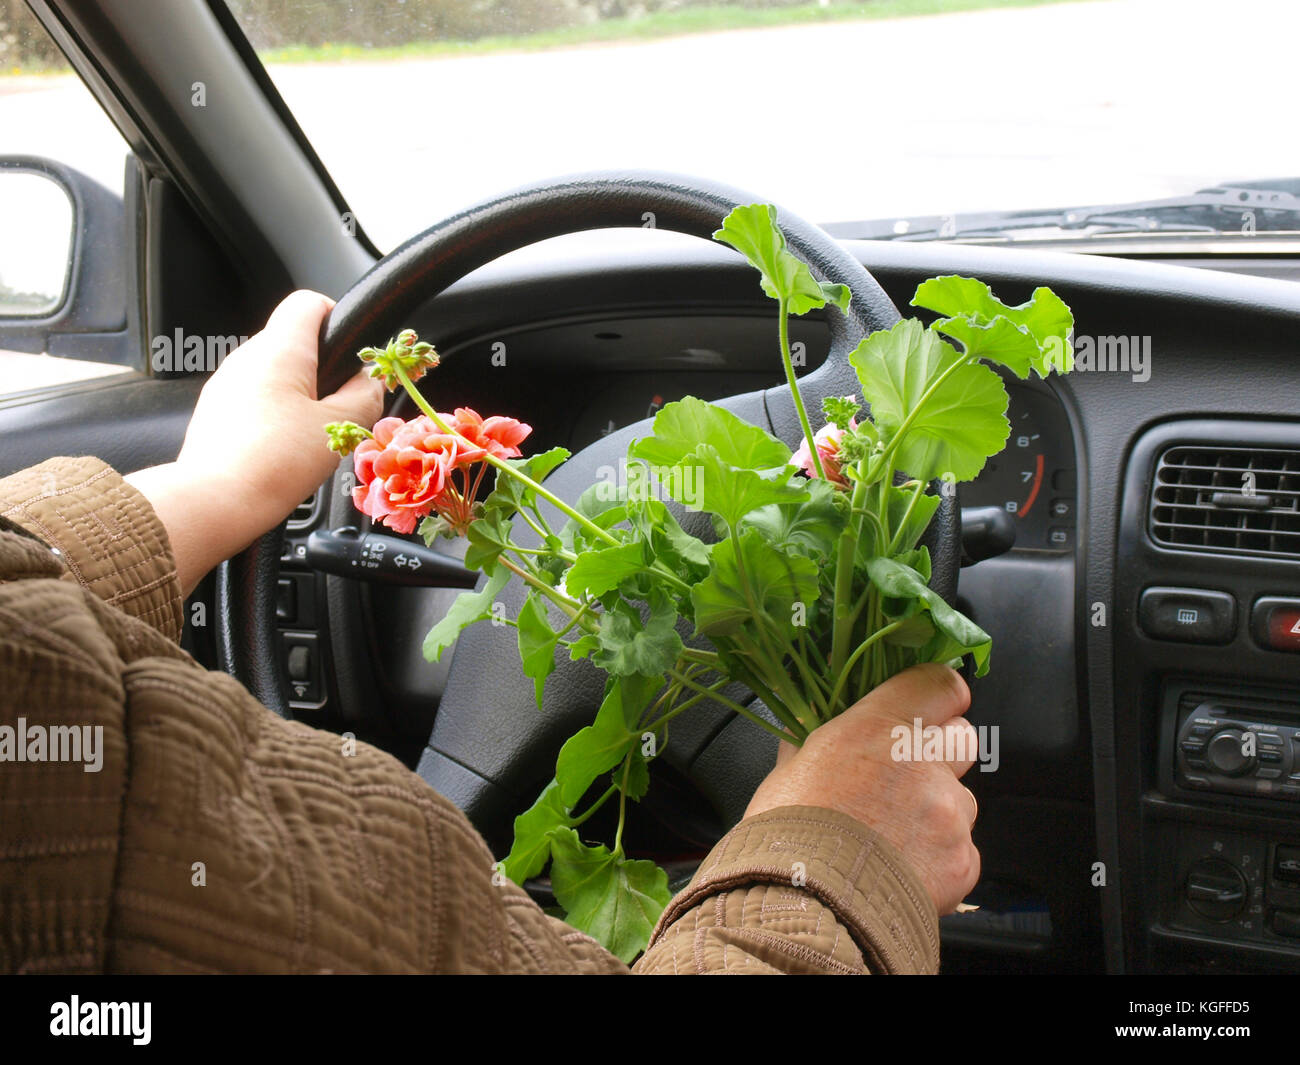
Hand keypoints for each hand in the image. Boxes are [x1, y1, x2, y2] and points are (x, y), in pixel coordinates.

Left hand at [127, 291, 383, 594]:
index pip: (309, 303)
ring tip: (311, 435)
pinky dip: (274, 415)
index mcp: (280, 350)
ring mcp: (226, 383)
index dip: (337, 319)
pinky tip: (283, 449)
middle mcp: (247, 357)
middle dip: (323, 370)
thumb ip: (365, 395)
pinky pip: (254, 399)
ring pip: (275, 375)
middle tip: (341, 408)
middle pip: (294, 343)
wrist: (215, 502)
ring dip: (298, 396)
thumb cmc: (275, 462)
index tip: (352, 353)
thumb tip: (370, 379)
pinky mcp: (215, 412)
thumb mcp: (338, 426)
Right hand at [745, 663, 980, 914]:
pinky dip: (940, 860)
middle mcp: (921, 762)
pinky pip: (963, 851)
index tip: (929, 709)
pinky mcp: (962, 860)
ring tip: (894, 840)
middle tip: (908, 778)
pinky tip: (903, 872)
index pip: (940, 684)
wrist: (808, 911)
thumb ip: (811, 744)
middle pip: (964, 738)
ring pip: (963, 800)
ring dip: (938, 813)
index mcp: (878, 728)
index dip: (938, 697)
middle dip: (942, 754)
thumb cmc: (787, 840)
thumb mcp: (788, 774)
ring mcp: (948, 812)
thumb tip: (804, 733)